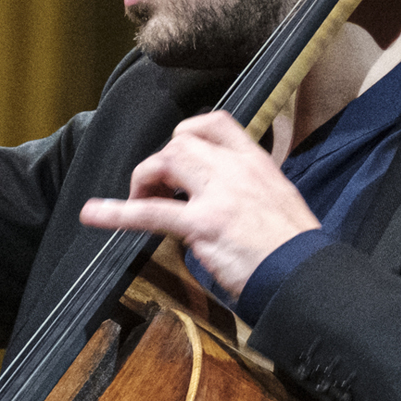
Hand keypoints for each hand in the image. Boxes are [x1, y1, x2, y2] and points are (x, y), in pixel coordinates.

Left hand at [76, 112, 320, 301]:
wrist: (306, 277)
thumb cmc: (296, 252)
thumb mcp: (281, 206)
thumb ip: (251, 195)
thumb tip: (225, 204)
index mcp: (258, 165)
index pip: (217, 124)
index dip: (188, 135)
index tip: (179, 155)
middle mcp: (237, 171)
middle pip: (181, 143)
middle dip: (159, 165)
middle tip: (156, 194)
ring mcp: (219, 195)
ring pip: (165, 163)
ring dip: (143, 182)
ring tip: (138, 206)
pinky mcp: (203, 225)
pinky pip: (149, 213)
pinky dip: (116, 212)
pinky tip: (94, 215)